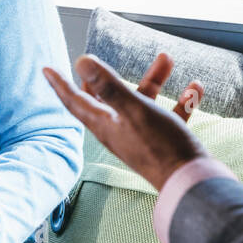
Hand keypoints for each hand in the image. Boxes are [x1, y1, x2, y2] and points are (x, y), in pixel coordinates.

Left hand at [42, 52, 206, 190]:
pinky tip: (195, 89)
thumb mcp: (133, 109)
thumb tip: (81, 61)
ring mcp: (141, 136)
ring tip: (166, 59)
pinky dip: (180, 100)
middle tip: (97, 62)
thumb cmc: (160, 146)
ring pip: (142, 101)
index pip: (75, 100)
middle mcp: (119, 130)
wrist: (190, 182)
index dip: (60, 84)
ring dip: (153, 80)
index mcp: (105, 124)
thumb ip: (108, 85)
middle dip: (109, 76)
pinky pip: (168, 114)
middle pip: (107, 98)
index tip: (46, 69)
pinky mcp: (162, 141)